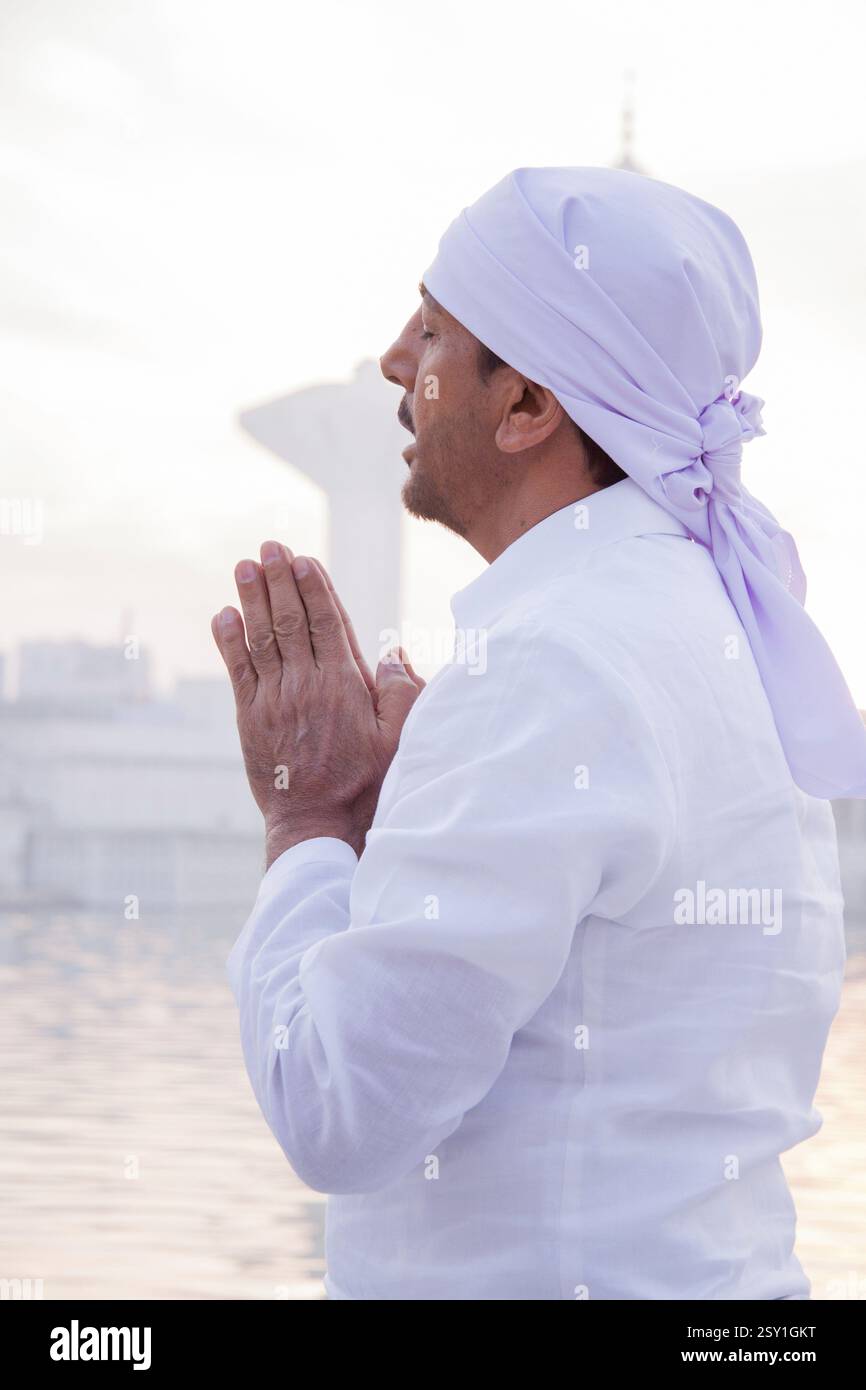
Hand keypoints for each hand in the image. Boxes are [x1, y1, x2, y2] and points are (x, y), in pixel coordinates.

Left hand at [211, 543, 424, 864]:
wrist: (316, 822)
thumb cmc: (364, 782)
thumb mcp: (398, 740)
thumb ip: (400, 694)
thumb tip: (392, 652)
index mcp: (343, 686)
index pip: (327, 623)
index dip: (314, 588)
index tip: (304, 559)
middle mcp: (306, 685)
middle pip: (291, 620)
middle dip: (279, 580)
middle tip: (269, 546)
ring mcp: (274, 700)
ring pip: (261, 638)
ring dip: (252, 599)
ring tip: (244, 565)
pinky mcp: (250, 718)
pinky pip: (237, 671)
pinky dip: (229, 640)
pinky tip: (224, 614)